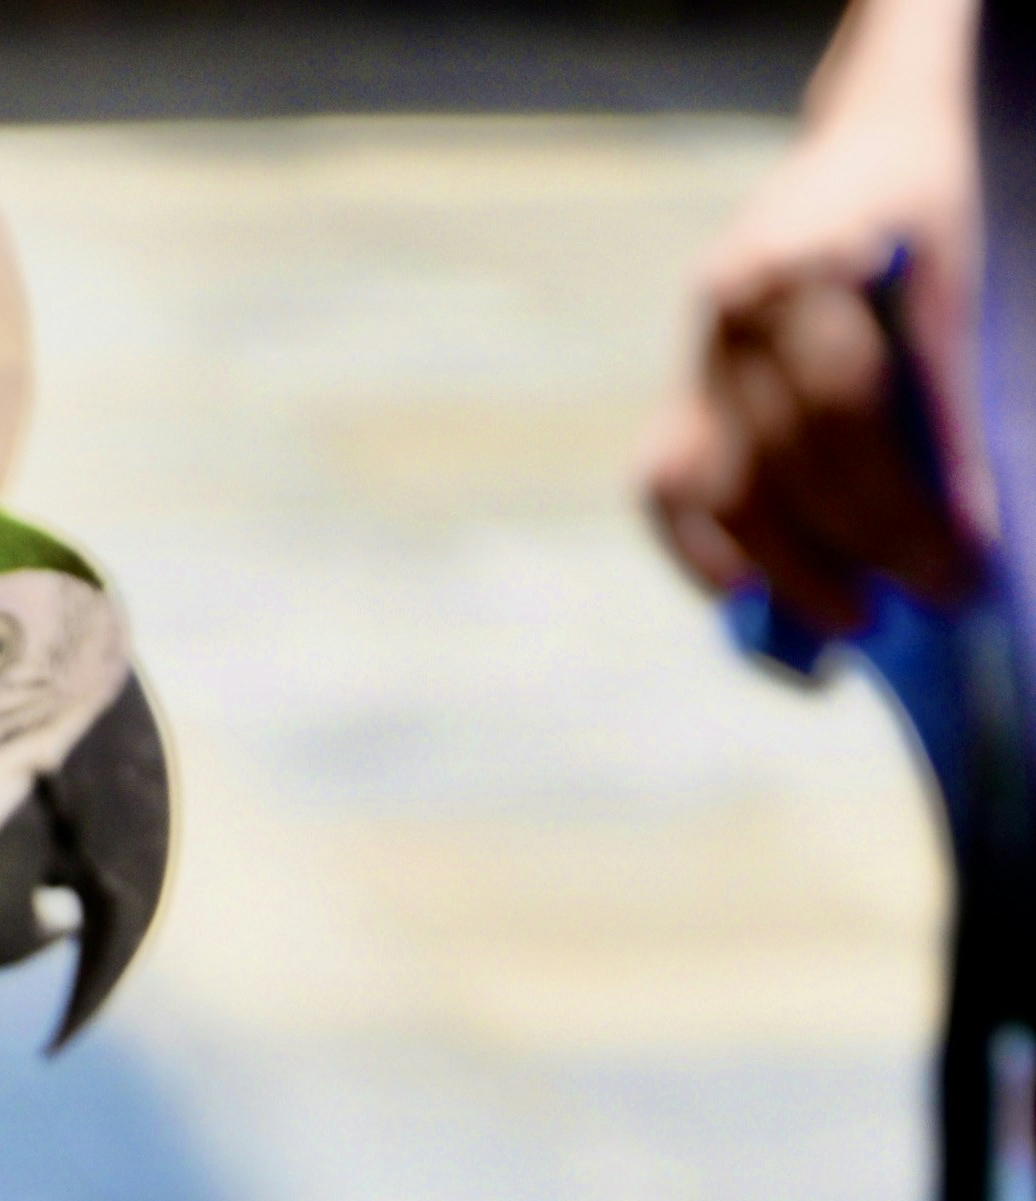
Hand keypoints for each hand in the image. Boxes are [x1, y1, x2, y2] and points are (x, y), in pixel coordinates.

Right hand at [638, 0, 989, 631]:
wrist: (861, 151)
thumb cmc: (923, 216)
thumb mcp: (949, 281)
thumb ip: (943, 397)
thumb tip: (956, 531)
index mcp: (805, 259)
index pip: (849, 402)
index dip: (904, 495)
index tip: (960, 565)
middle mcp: (734, 307)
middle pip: (788, 457)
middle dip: (863, 545)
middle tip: (928, 601)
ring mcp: (697, 353)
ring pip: (722, 489)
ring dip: (786, 571)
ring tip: (851, 623)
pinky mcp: (680, 392)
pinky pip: (667, 492)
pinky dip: (702, 555)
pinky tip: (749, 599)